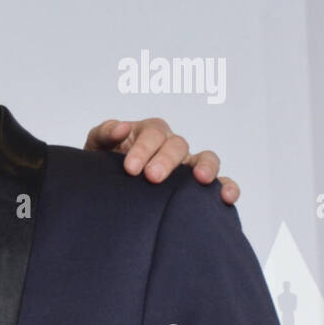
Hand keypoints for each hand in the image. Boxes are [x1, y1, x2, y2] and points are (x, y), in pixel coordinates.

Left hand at [85, 118, 239, 204]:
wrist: (105, 189)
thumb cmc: (103, 164)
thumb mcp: (96, 146)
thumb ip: (105, 133)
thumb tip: (121, 127)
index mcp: (149, 133)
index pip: (153, 133)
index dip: (144, 148)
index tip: (130, 169)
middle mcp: (171, 146)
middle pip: (178, 145)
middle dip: (166, 160)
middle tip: (152, 178)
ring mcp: (186, 165)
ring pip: (205, 158)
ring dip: (206, 167)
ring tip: (200, 179)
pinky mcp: (197, 186)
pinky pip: (220, 182)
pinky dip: (227, 186)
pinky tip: (226, 197)